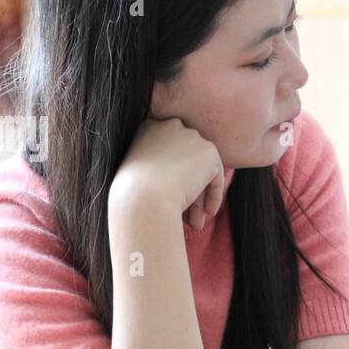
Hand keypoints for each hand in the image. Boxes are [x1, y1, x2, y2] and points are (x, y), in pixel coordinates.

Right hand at [111, 117, 225, 230]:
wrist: (143, 196)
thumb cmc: (133, 194)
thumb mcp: (139, 175)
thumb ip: (158, 169)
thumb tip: (180, 180)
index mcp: (149, 127)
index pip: (169, 152)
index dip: (173, 177)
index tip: (170, 197)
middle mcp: (171, 126)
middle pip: (187, 161)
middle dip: (188, 189)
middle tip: (188, 216)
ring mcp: (191, 136)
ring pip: (201, 170)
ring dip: (199, 197)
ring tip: (197, 223)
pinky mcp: (209, 152)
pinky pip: (216, 177)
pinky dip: (214, 195)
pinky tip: (208, 213)